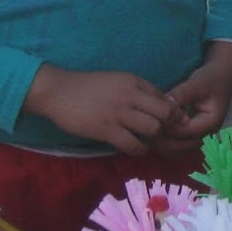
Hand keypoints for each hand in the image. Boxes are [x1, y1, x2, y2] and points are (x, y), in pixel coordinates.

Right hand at [24, 67, 180, 155]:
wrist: (58, 92)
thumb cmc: (88, 87)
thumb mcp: (117, 80)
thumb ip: (138, 90)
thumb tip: (160, 105)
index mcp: (134, 81)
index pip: (165, 97)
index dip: (173, 113)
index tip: (171, 123)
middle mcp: (131, 95)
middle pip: (166, 113)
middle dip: (169, 126)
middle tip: (164, 135)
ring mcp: (118, 113)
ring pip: (152, 128)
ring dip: (154, 139)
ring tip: (149, 142)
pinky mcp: (106, 129)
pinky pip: (132, 144)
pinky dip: (139, 149)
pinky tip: (136, 149)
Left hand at [155, 43, 231, 151]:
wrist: (221, 78)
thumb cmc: (210, 79)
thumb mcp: (196, 83)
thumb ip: (180, 94)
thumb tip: (163, 103)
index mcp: (211, 122)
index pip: (185, 131)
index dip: (167, 127)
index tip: (150, 118)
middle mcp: (208, 134)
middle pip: (181, 147)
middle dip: (162, 140)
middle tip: (145, 128)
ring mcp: (201, 137)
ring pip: (178, 151)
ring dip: (163, 145)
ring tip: (148, 132)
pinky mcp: (194, 137)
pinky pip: (178, 148)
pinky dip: (166, 145)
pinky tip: (155, 135)